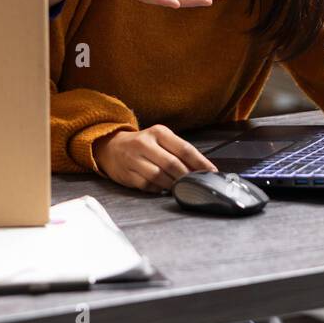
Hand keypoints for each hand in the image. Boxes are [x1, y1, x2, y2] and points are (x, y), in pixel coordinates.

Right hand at [94, 124, 218, 190]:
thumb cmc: (143, 144)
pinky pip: (148, 186)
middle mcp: (145, 143)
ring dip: (173, 185)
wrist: (111, 147)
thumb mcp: (160, 139)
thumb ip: (179, 151)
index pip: (184, 149)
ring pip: (160, 177)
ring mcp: (134, 159)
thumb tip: (202, 168)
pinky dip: (158, 189)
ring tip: (181, 187)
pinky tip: (163, 188)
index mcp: (158, 132)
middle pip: (173, 165)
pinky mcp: (127, 174)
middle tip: (196, 184)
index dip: (200, 163)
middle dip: (187, 177)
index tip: (212, 172)